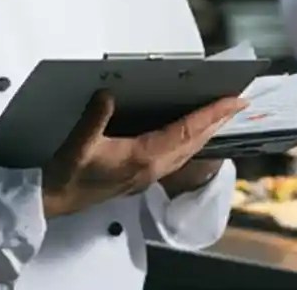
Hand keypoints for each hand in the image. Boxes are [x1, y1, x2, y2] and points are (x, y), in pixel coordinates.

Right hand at [40, 91, 245, 217]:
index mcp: (143, 158)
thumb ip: (94, 119)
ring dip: (208, 131)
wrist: (57, 201)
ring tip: (222, 113)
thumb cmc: (68, 174)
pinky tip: (192, 133)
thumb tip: (107, 95)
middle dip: (218, 121)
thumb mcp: (78, 144)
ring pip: (189, 150)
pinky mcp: (144, 176)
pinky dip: (192, 141)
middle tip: (239, 102)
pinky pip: (178, 156)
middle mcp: (153, 168)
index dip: (211, 115)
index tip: (232, 101)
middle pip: (195, 142)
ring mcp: (150, 174)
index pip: (186, 132)